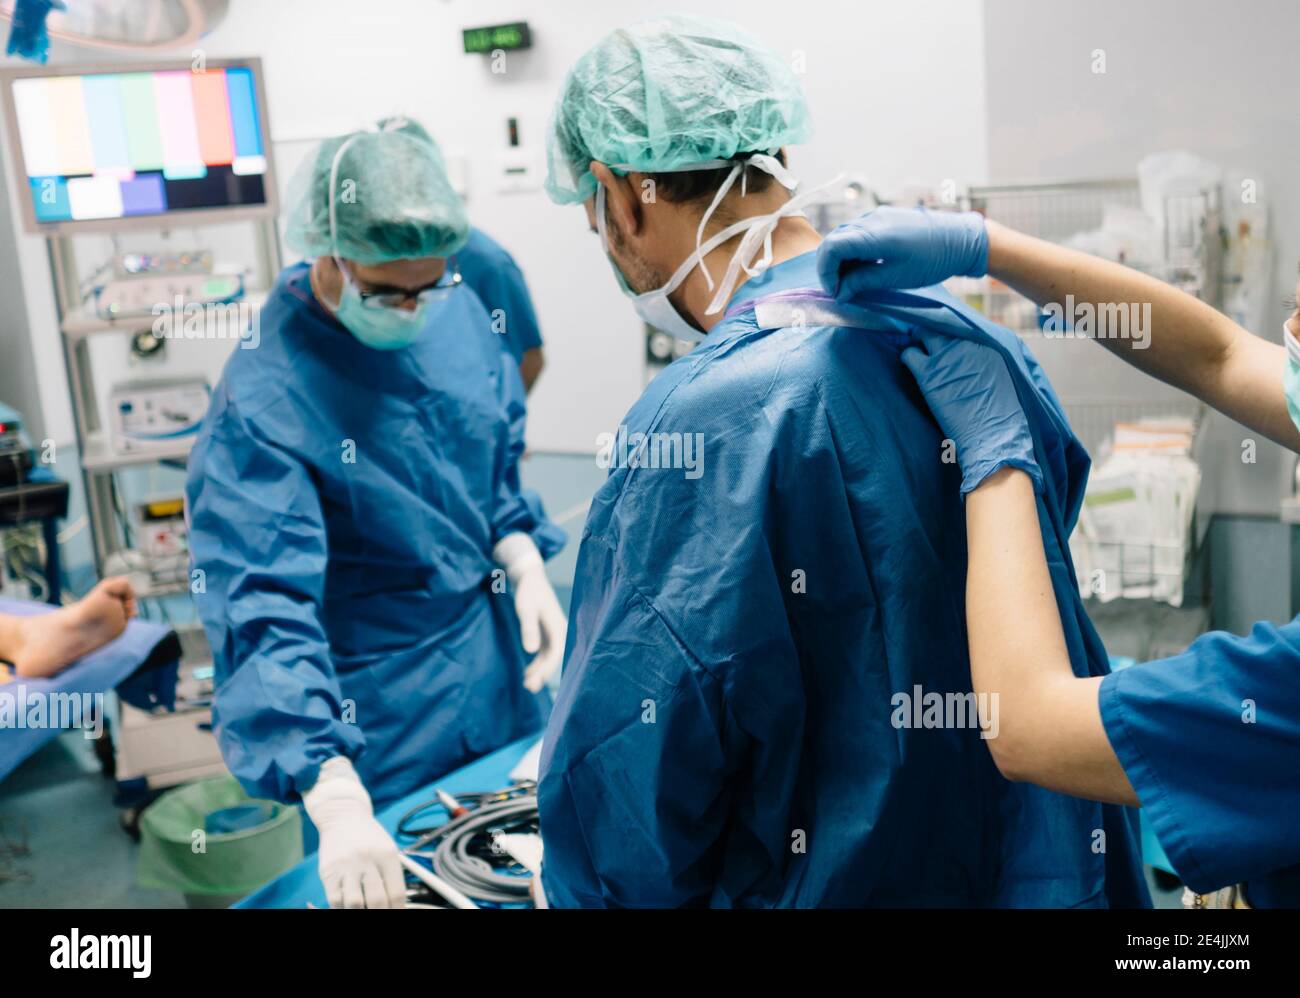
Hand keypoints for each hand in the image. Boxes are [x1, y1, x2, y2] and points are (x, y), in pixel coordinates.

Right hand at [301, 757, 405, 908]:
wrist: (343, 816)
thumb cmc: (368, 837)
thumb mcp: (388, 848)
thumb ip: (392, 874)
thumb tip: (397, 903)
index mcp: (387, 854)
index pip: (397, 892)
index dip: (397, 908)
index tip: (395, 910)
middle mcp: (367, 859)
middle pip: (377, 901)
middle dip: (381, 912)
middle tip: (380, 910)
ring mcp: (346, 866)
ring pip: (355, 904)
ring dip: (360, 911)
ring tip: (364, 908)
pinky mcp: (328, 871)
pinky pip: (335, 900)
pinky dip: (342, 907)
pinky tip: (348, 905)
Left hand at [493, 533, 567, 691]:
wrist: (530, 577)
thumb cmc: (529, 591)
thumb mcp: (526, 609)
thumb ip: (529, 629)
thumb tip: (530, 651)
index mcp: (559, 626)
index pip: (555, 653)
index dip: (546, 669)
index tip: (535, 681)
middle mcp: (561, 631)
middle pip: (554, 658)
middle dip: (543, 674)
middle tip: (529, 688)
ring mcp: (555, 633)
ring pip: (550, 658)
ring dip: (540, 671)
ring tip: (527, 685)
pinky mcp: (548, 633)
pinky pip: (545, 653)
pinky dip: (538, 664)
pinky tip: (527, 673)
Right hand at [817, 205, 988, 296]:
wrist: (960, 240)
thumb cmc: (931, 260)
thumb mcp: (894, 277)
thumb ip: (862, 282)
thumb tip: (840, 293)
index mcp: (872, 235)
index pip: (831, 248)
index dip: (826, 272)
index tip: (835, 292)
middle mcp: (870, 220)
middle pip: (833, 240)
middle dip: (830, 267)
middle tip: (839, 289)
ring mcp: (876, 216)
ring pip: (843, 236)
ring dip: (840, 259)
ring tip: (852, 280)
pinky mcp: (883, 217)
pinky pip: (857, 232)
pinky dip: (852, 250)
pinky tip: (863, 266)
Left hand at [901, 333, 1041, 495]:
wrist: (994, 436)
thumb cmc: (1001, 416)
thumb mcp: (1002, 379)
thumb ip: (986, 363)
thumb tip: (973, 361)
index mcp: (987, 345)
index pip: (963, 326)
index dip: (951, 332)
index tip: (946, 337)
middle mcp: (967, 345)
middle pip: (942, 325)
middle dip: (933, 331)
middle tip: (926, 340)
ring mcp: (947, 357)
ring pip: (923, 334)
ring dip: (918, 341)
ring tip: (917, 350)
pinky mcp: (929, 373)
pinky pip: (910, 354)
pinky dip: (908, 357)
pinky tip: (911, 367)